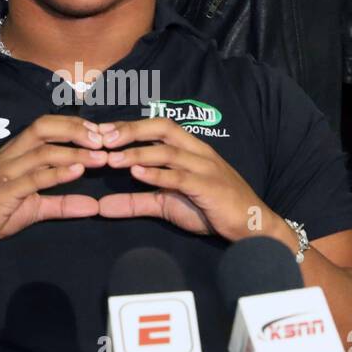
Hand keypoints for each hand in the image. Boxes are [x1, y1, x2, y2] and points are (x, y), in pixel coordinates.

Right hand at [0, 115, 104, 248]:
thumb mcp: (33, 208)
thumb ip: (62, 204)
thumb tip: (93, 206)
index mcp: (17, 152)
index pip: (47, 126)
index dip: (75, 125)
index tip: (101, 132)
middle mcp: (11, 155)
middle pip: (45, 128)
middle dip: (76, 129)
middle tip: (105, 138)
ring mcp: (5, 172)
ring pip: (43, 152)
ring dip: (75, 152)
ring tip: (102, 157)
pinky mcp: (2, 192)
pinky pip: (33, 178)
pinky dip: (57, 173)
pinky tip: (78, 172)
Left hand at [92, 117, 275, 241]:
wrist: (250, 226)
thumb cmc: (210, 210)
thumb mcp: (167, 204)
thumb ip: (135, 203)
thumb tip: (101, 208)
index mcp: (190, 148)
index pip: (157, 127)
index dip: (129, 126)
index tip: (100, 130)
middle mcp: (198, 151)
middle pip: (162, 128)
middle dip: (131, 129)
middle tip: (102, 136)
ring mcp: (205, 167)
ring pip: (168, 151)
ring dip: (137, 152)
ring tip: (111, 158)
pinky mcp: (208, 186)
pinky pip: (180, 177)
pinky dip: (157, 173)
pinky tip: (137, 173)